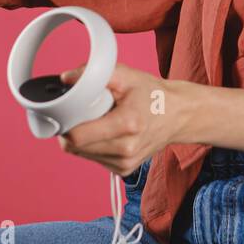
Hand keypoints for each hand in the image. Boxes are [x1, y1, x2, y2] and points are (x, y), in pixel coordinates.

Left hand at [57, 64, 184, 176]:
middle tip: (84, 111)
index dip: (65, 122)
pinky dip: (92, 145)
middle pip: (75, 146)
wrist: (178, 115)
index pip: (77, 136)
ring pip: (81, 154)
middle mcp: (126, 149)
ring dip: (81, 137)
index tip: (66, 111)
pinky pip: (93, 158)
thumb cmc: (152, 94)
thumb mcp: (126, 75)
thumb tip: (65, 79)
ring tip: (99, 120)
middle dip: (72, 128)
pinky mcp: (123, 170)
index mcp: (127, 124)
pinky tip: (106, 132)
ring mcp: (125, 163)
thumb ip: (94, 74)